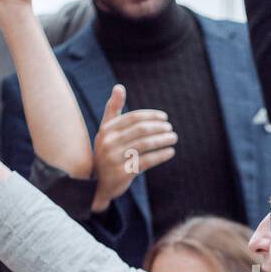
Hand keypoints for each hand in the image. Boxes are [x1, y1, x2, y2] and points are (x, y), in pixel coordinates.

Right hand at [90, 85, 176, 211]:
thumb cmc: (106, 152)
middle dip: (159, 128)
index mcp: (106, 130)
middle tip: (170, 128)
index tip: (164, 117)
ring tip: (173, 138)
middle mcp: (109, 143)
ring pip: (145, 145)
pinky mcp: (123, 173)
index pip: (133, 118)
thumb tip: (119, 87)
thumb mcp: (106, 131)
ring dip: (163, 140)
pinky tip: (170, 152)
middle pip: (140, 130)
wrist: (97, 184)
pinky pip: (147, 161)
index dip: (151, 116)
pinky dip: (161, 155)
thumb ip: (113, 109)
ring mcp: (115, 159)